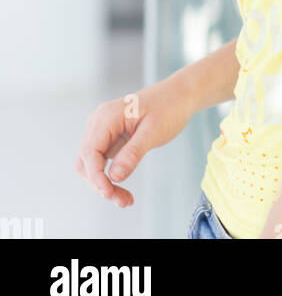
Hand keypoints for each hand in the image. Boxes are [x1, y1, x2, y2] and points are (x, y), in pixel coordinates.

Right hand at [74, 76, 194, 207]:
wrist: (180, 95)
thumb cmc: (169, 107)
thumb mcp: (154, 131)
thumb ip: (133, 153)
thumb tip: (114, 177)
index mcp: (107, 116)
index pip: (90, 153)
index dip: (96, 177)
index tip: (110, 194)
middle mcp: (99, 121)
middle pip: (86, 161)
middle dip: (100, 184)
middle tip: (123, 200)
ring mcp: (103, 128)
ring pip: (92, 164)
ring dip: (104, 183)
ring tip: (125, 199)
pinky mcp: (109, 136)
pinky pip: (102, 160)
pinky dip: (110, 176)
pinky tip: (123, 188)